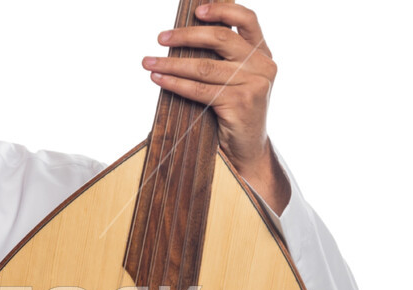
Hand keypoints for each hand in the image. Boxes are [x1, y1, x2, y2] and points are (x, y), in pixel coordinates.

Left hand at [142, 3, 291, 211]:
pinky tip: (158, 78)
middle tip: (161, 37)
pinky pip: (199, 89)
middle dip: (186, 35)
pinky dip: (175, 83)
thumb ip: (223, 58)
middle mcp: (262, 66)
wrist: (247, 151)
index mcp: (263, 54)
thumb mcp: (236, 80)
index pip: (247, 20)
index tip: (196, 10)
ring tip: (149, 61)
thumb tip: (183, 35)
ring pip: (205, 66)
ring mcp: (253, 85)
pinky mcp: (240, 104)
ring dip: (171, 62)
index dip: (222, 10)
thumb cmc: (234, 113)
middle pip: (221, 38)